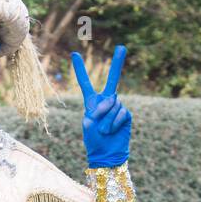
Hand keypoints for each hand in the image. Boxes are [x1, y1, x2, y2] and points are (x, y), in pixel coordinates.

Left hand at [70, 45, 131, 166]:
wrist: (107, 154)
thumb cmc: (94, 141)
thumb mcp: (89, 125)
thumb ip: (97, 110)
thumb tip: (114, 99)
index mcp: (92, 102)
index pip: (85, 83)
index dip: (79, 69)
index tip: (74, 54)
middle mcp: (106, 101)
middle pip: (113, 79)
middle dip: (118, 63)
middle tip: (122, 47)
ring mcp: (118, 107)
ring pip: (113, 104)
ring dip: (106, 119)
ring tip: (103, 131)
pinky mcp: (126, 114)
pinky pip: (120, 113)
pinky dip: (114, 123)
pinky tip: (111, 131)